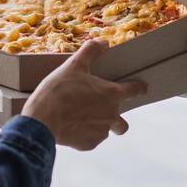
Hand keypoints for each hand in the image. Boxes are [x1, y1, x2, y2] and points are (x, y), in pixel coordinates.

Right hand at [23, 39, 146, 149]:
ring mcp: (101, 132)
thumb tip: (104, 41)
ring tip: (78, 118)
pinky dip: (83, 135)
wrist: (43, 120)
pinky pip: (91, 139)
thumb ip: (91, 51)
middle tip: (98, 110)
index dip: (139, 88)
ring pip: (105, 130)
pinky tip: (70, 127)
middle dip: (116, 118)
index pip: (133, 90)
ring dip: (97, 125)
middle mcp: (111, 115)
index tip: (143, 88)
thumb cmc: (59, 90)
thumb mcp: (73, 65)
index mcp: (110, 94)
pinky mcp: (89, 145)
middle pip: (122, 121)